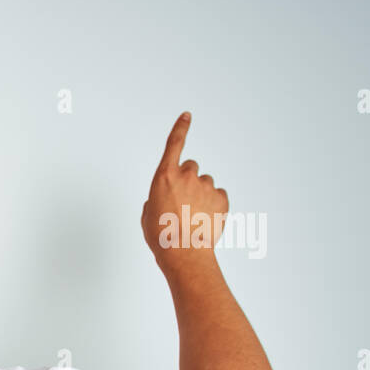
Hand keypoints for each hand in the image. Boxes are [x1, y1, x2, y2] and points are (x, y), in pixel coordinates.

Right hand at [141, 112, 228, 257]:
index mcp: (164, 177)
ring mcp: (206, 186)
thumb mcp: (147, 213)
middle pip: (191, 167)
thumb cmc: (161, 236)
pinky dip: (213, 203)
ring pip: (205, 183)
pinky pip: (218, 195)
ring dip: (200, 194)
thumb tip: (167, 197)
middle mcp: (187, 176)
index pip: (174, 144)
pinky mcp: (221, 198)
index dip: (180, 128)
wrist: (184, 254)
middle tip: (182, 200)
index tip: (187, 115)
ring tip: (193, 216)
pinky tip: (204, 219)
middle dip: (187, 179)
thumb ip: (156, 197)